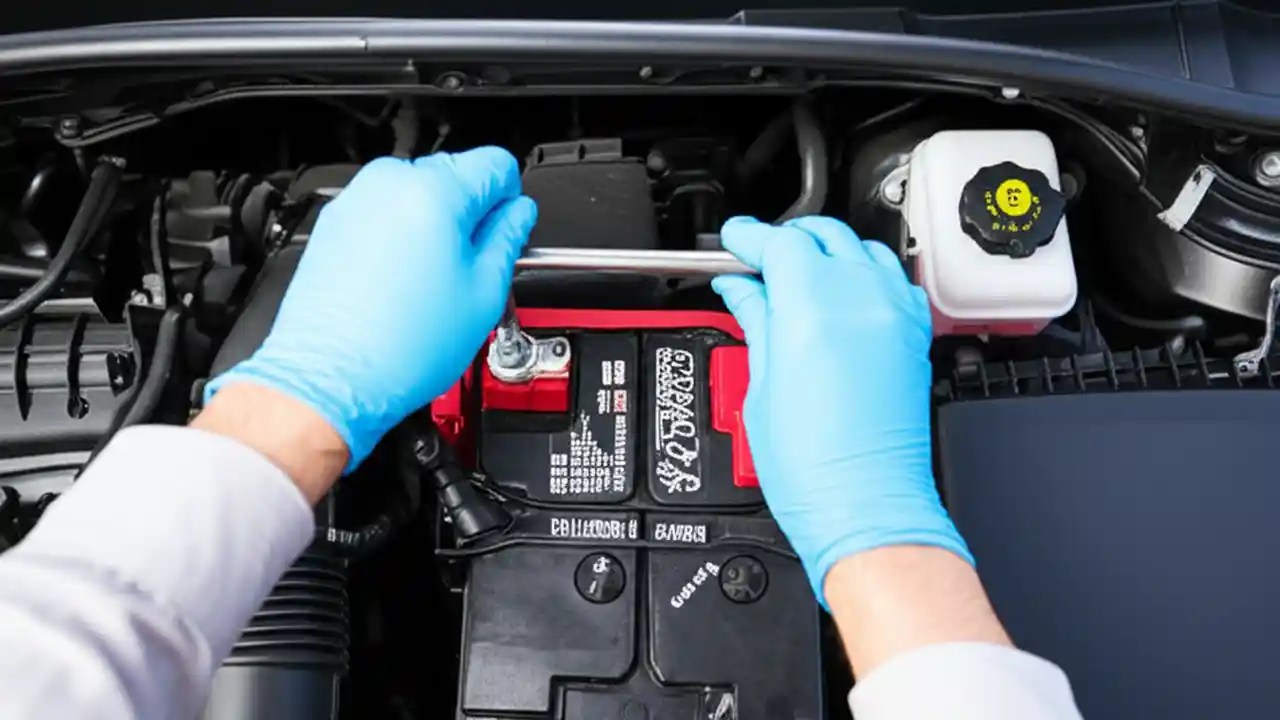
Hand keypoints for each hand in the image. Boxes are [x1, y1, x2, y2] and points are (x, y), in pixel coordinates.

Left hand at [206, 148, 536, 471]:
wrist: (330, 377)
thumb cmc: (399, 346)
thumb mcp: (482, 293)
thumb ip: (509, 239)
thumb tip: (518, 214)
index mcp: (436, 190)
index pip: (498, 164)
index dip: (512, 200)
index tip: (508, 230)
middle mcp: (390, 182)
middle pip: (456, 176)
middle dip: (472, 216)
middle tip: (471, 270)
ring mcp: (356, 201)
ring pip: (418, 195)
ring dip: (434, 228)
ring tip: (432, 285)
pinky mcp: (334, 224)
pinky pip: (383, 216)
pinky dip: (399, 240)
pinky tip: (402, 285)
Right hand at [711, 216, 971, 603]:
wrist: (866, 505)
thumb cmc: (815, 467)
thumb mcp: (761, 386)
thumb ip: (755, 322)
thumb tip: (741, 291)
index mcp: (813, 307)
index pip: (779, 242)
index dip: (749, 237)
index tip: (734, 242)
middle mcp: (861, 300)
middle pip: (825, 235)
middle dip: (787, 238)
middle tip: (757, 257)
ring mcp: (894, 315)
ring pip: (863, 249)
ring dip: (828, 250)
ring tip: (799, 273)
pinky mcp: (913, 336)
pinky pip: (891, 280)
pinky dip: (864, 273)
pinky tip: (844, 294)